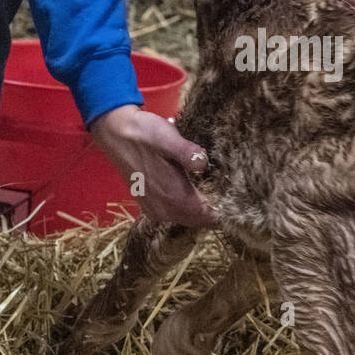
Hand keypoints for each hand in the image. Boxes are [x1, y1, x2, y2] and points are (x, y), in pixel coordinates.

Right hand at [88, 104, 217, 227]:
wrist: (115, 133)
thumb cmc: (144, 134)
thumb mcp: (168, 138)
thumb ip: (188, 153)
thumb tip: (204, 163)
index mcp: (174, 198)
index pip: (210, 218)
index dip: (226, 211)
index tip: (238, 197)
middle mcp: (165, 210)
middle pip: (201, 221)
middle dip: (215, 210)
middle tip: (230, 190)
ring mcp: (155, 210)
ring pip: (188, 218)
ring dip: (201, 208)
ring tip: (214, 188)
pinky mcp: (149, 205)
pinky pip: (176, 213)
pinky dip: (186, 206)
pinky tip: (193, 188)